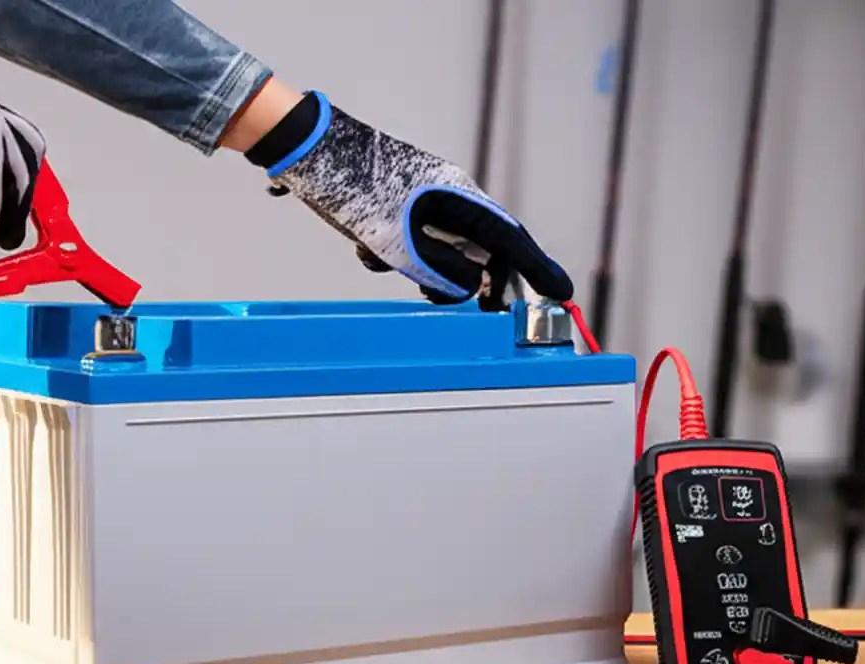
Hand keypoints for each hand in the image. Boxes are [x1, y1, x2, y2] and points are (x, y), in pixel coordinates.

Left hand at [266, 92, 572, 306]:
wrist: (304, 149)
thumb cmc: (351, 185)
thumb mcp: (395, 241)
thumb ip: (436, 269)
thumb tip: (469, 288)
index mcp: (457, 196)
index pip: (509, 238)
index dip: (537, 270)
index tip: (560, 297)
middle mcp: (444, 197)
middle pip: (480, 248)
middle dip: (482, 281)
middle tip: (489, 312)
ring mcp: (417, 203)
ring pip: (440, 251)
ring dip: (429, 273)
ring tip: (416, 284)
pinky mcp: (391, 210)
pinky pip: (407, 244)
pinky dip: (393, 257)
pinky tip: (365, 249)